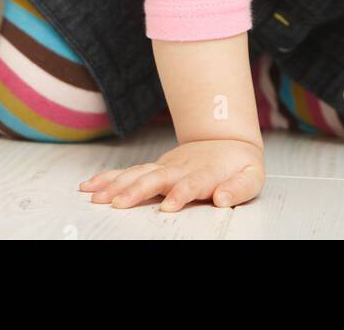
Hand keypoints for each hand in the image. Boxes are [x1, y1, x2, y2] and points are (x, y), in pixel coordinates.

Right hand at [79, 139, 265, 212]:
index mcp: (205, 172)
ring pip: (137, 174)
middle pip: (156, 179)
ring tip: (96, 197)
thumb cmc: (240, 164)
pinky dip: (108, 178)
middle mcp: (180, 168)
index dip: (180, 193)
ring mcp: (164, 167)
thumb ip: (238, 188)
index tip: (168, 206)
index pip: (191, 184)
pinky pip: (128, 172)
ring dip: (116, 185)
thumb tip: (221, 198)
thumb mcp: (252, 176)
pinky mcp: (154, 169)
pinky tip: (90, 186)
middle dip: (136, 191)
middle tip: (118, 203)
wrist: (226, 138)